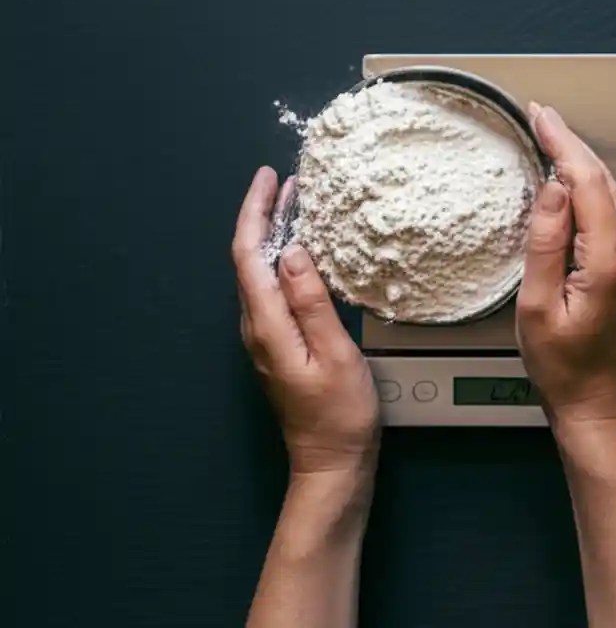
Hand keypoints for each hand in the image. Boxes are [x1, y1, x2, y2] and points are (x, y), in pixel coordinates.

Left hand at [232, 167, 379, 475]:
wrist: (331, 463)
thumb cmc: (340, 415)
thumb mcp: (335, 355)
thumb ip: (312, 302)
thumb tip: (294, 251)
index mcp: (267, 326)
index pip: (249, 255)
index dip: (256, 212)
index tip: (270, 178)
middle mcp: (257, 328)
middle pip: (249, 259)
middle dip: (263, 215)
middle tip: (286, 182)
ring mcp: (264, 338)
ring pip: (259, 273)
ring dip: (273, 235)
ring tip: (295, 206)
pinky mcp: (278, 344)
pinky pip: (272, 289)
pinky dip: (283, 260)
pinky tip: (302, 251)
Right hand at [516, 103, 615, 426]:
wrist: (597, 404)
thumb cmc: (564, 367)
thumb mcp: (537, 307)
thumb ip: (544, 244)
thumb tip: (551, 189)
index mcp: (611, 259)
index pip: (588, 182)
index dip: (563, 143)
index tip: (539, 115)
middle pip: (602, 181)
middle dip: (570, 145)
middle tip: (539, 116)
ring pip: (608, 194)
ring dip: (578, 164)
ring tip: (547, 138)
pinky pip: (609, 214)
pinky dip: (586, 190)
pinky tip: (565, 181)